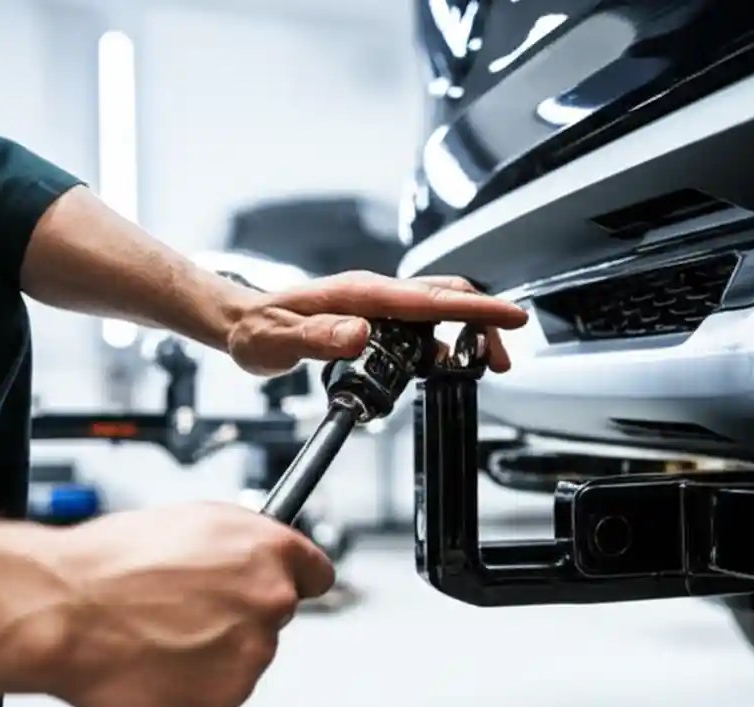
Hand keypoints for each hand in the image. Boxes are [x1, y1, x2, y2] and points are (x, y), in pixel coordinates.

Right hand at [42, 503, 333, 706]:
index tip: (276, 584)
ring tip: (162, 630)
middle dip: (242, 611)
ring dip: (216, 648)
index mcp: (270, 551)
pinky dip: (195, 681)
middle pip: (276, 614)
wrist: (67, 610)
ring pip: (246, 652)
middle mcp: (270, 600)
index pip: (316, 574)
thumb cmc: (114, 562)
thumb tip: (255, 554)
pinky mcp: (225, 696)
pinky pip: (219, 688)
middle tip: (191, 607)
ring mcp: (250, 652)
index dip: (291, 578)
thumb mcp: (193, 521)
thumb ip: (242, 543)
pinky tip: (158, 657)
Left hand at [225, 270, 528, 375]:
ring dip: (467, 333)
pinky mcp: (375, 320)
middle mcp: (374, 294)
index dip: (475, 310)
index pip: (430, 299)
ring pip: (438, 310)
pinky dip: (443, 342)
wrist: (243, 323)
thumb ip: (317, 337)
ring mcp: (377, 306)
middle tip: (502, 357)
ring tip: (483, 365)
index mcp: (360, 294)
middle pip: (446, 297)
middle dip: (483, 323)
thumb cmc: (258, 330)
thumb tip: (359, 334)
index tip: (510, 318)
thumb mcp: (278, 340)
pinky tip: (446, 365)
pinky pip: (420, 325)